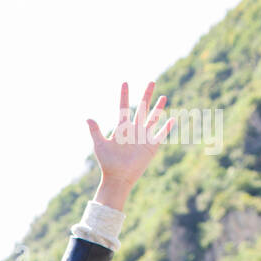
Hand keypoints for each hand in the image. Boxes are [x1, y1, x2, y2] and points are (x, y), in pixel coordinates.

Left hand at [87, 81, 174, 203]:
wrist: (118, 178)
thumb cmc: (107, 163)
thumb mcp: (100, 145)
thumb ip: (95, 131)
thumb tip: (87, 118)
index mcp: (122, 128)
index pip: (124, 107)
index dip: (124, 95)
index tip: (125, 83)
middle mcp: (134, 130)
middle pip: (142, 108)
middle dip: (146, 95)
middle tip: (152, 81)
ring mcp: (143, 137)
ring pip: (153, 119)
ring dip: (158, 108)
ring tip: (163, 97)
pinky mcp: (151, 146)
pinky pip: (161, 135)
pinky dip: (166, 128)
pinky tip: (172, 119)